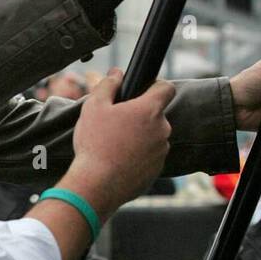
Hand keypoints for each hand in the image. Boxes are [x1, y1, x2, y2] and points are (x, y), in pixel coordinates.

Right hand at [64, 69, 173, 216]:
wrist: (96, 185)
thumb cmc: (95, 144)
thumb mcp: (93, 107)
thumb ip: (107, 85)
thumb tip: (116, 73)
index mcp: (150, 110)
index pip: (166, 88)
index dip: (156, 86)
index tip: (142, 91)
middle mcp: (162, 130)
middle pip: (157, 115)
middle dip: (141, 116)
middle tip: (117, 124)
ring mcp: (161, 152)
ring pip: (153, 137)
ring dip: (140, 137)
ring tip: (115, 146)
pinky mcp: (156, 171)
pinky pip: (149, 157)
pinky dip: (138, 157)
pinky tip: (118, 161)